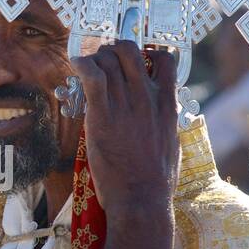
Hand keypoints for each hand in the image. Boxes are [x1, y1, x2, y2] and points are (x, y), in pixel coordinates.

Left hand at [70, 42, 178, 248]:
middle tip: (104, 61)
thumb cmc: (156, 181)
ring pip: (108, 59)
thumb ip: (165, 124)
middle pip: (131, 51)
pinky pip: (92, 76)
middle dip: (114, 50)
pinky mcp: (102, 114)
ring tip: (87, 69)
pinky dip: (82, 65)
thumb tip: (164, 119)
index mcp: (166, 104)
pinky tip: (77, 66)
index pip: (165, 60)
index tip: (136, 60)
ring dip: (95, 58)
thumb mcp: (171, 144)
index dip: (148, 53)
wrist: (141, 198)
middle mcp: (147, 97)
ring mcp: (125, 104)